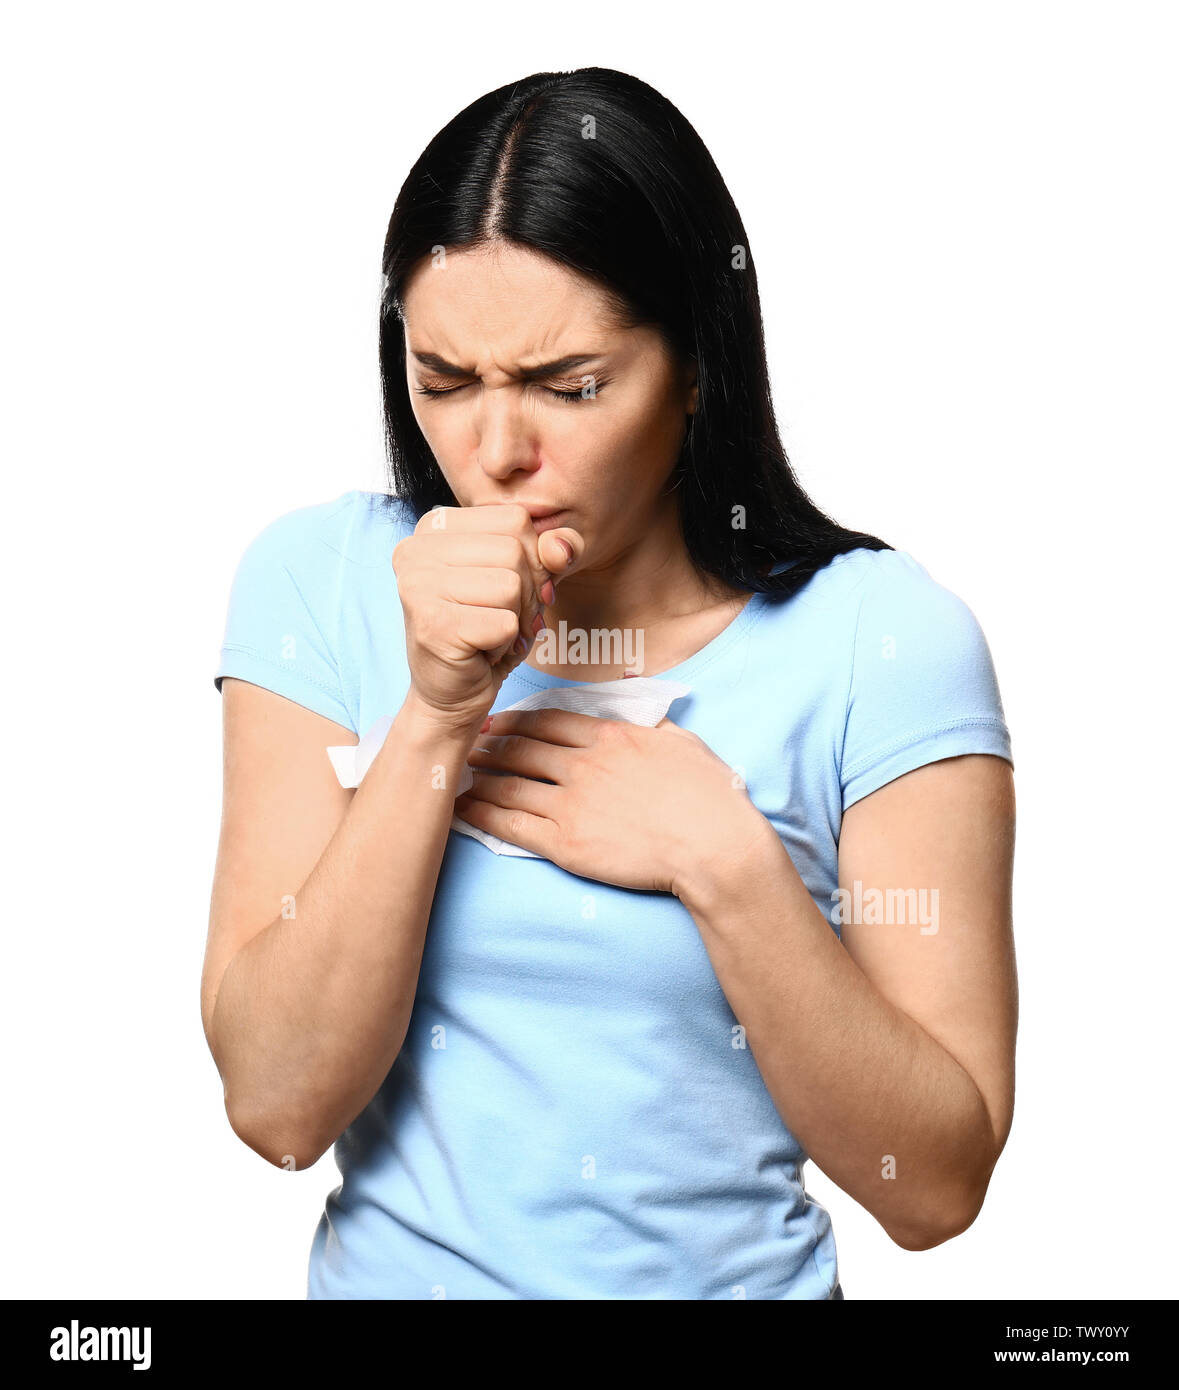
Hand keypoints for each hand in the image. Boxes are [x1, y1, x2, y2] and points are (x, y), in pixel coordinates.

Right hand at [391, 504, 583, 732]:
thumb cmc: (485, 633)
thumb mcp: (523, 581)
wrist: (451, 696)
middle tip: (500, 621)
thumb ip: (548, 553)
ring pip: (512, 586)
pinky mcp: (433, 623)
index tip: (508, 592)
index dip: (532, 561)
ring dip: (515, 621)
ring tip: (488, 635)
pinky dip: (505, 644)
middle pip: (515, 551)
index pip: (515, 520)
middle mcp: (416, 549)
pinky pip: (506, 623)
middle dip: (527, 594)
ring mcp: (418, 585)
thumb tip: (561, 548)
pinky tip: (480, 652)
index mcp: (433, 525)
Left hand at [454, 706, 766, 895]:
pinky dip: (482, 815)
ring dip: (480, 778)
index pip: (547, 721)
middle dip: (488, 746)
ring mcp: (571, 803)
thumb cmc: (708, 796)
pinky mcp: (566, 843)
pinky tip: (464, 811)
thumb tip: (641, 701)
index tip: (495, 723)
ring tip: (458, 776)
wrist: (712, 844)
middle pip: (520, 749)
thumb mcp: (682, 743)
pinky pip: (512, 824)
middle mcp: (582, 764)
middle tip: (466, 746)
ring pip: (509, 784)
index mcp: (609, 736)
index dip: (514, 721)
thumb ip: (653, 721)